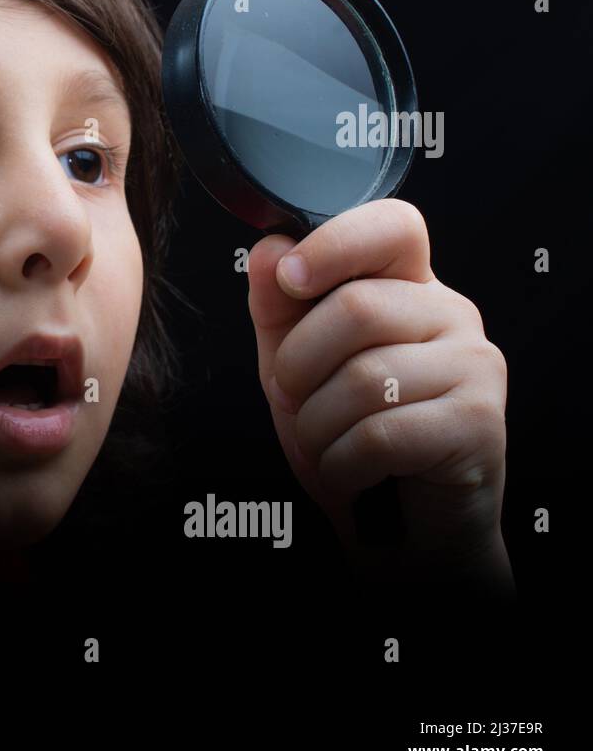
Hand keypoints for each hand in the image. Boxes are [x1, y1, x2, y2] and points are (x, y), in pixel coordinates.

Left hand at [246, 199, 512, 593]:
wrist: (392, 525)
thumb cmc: (347, 434)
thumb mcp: (295, 364)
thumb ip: (278, 305)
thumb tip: (271, 249)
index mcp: (407, 287)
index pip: (391, 226)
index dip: (334, 244)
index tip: (290, 279)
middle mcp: (450, 315)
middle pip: (356, 309)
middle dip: (298, 367)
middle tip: (298, 400)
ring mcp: (474, 366)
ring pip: (364, 379)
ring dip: (317, 427)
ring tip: (327, 443)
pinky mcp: (479, 423)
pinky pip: (382, 435)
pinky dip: (343, 463)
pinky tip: (352, 471)